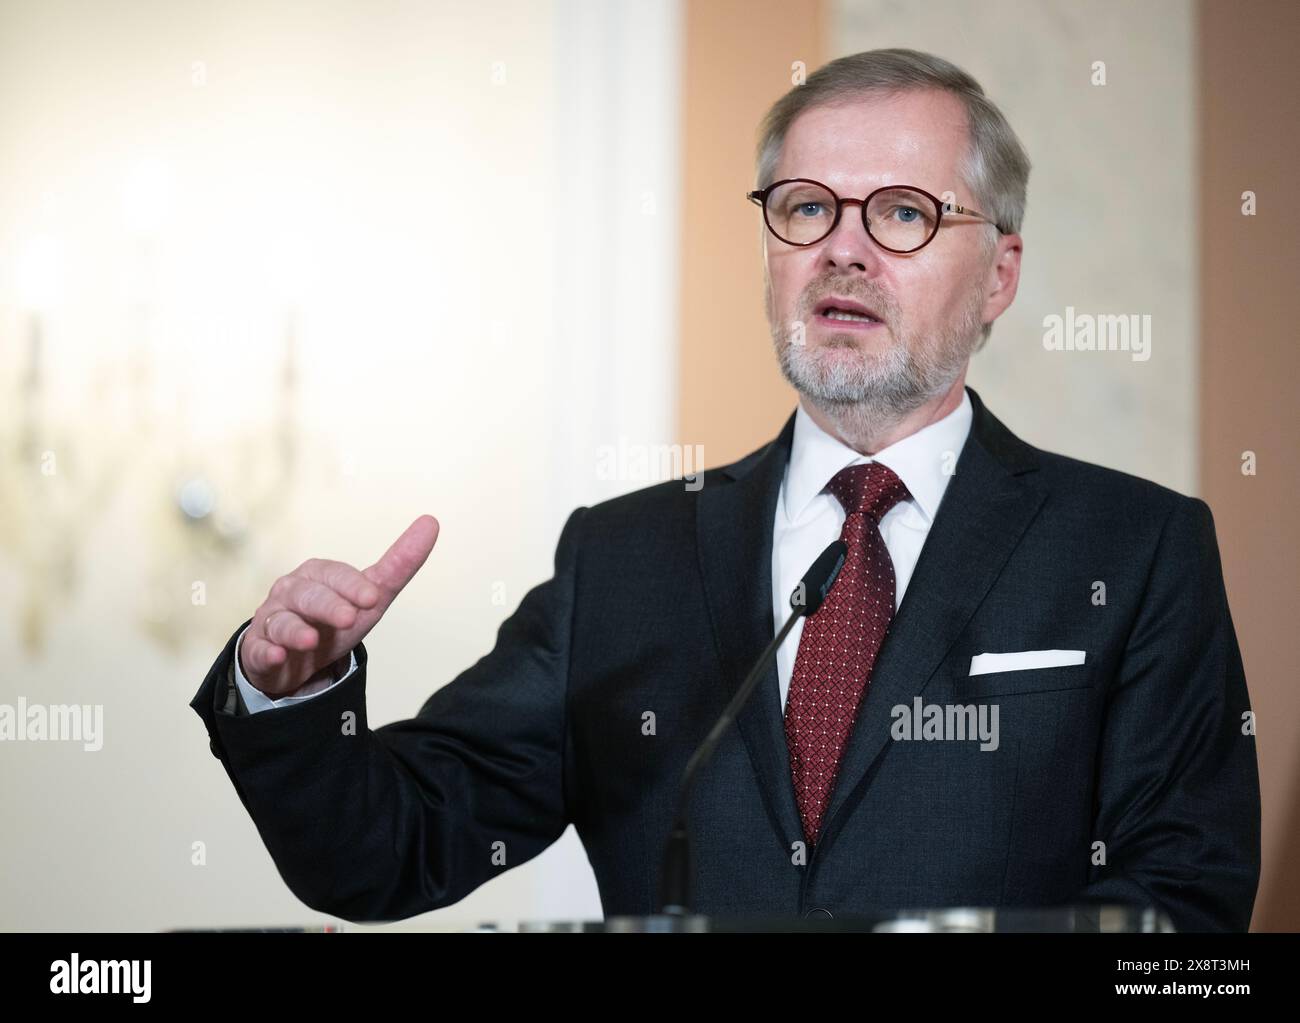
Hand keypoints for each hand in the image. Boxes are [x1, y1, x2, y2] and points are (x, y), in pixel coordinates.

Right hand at [239, 515, 439, 696]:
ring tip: (310, 640)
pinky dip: (266, 652)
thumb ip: (399, 565)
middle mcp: (292, 591)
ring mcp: (273, 619)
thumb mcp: (370, 597)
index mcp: (319, 575)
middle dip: (328, 605)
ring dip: (295, 629)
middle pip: (308, 595)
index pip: (335, 575)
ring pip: (281, 620)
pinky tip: (276, 655)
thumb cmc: (335, 619)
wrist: (296, 657)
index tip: (372, 598)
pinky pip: (259, 649)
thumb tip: (431, 521)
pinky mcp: (260, 649)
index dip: (352, 586)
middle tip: (348, 618)